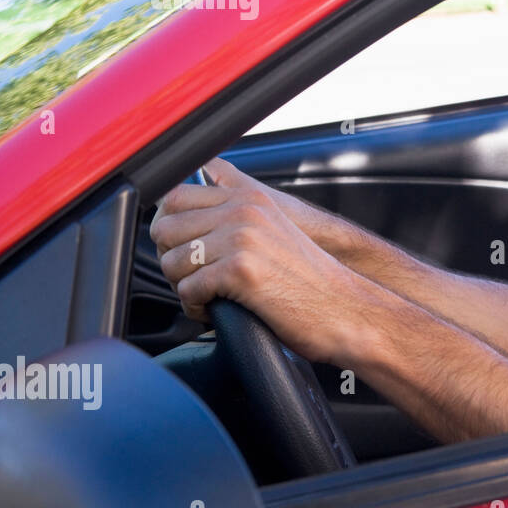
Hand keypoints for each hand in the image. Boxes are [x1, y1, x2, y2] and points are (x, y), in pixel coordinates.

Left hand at [150, 159, 363, 363]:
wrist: (343, 309)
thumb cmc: (309, 280)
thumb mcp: (273, 231)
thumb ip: (234, 215)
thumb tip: (186, 213)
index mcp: (250, 198)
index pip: (175, 196)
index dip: (169, 229)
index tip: (182, 251)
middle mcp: (244, 210)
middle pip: (165, 228)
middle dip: (174, 260)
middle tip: (196, 279)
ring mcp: (242, 238)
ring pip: (172, 262)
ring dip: (184, 287)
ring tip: (210, 297)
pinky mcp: (240, 270)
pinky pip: (188, 290)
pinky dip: (196, 308)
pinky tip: (217, 311)